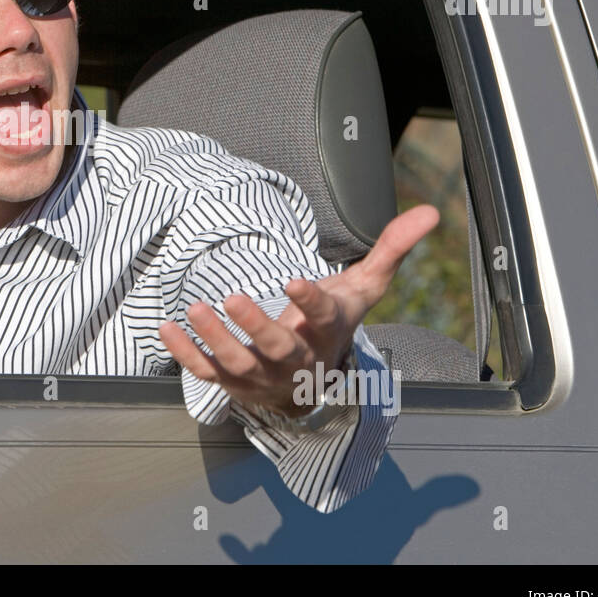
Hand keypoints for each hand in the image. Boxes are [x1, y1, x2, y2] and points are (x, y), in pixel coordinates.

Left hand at [158, 204, 439, 417]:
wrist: (311, 385)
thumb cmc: (333, 324)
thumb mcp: (363, 289)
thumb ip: (391, 249)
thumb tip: (432, 211)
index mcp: (326, 332)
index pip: (322, 317)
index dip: (310, 300)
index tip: (294, 279)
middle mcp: (296, 360)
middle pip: (278, 350)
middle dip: (255, 327)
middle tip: (232, 297)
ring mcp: (262, 376)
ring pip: (238, 364)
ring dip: (214, 339)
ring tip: (193, 308)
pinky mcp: (233, 384)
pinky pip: (206, 373)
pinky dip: (184, 354)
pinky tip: (165, 327)